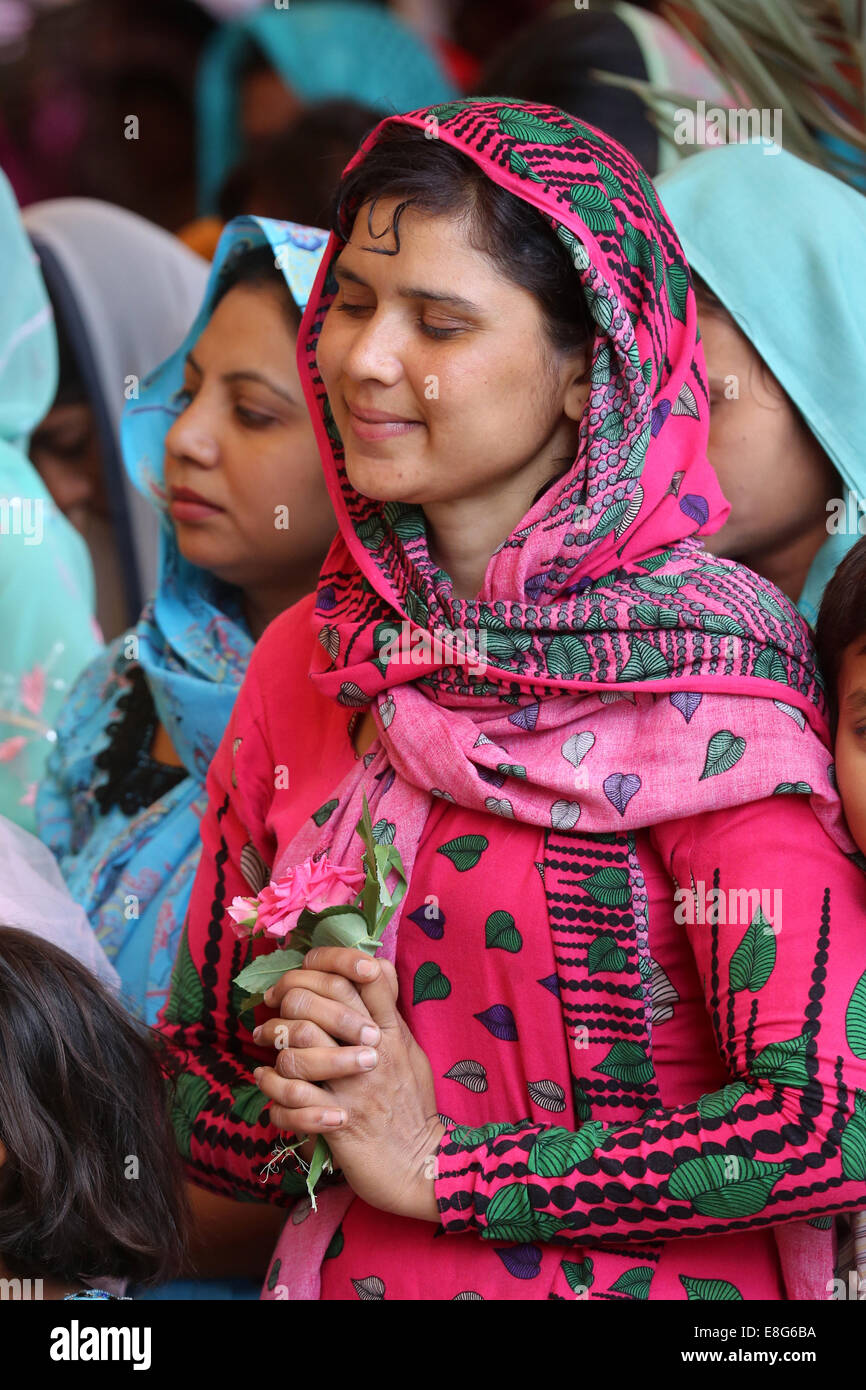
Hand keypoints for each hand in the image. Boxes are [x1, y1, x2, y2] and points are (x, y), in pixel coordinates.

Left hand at [252, 955, 391, 1164]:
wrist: (422, 1165)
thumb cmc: (412, 1107)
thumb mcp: (409, 1051)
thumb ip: (390, 1015)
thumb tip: (373, 971)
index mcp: (394, 1032)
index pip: (366, 975)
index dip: (332, 960)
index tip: (307, 968)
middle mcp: (375, 1053)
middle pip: (325, 1001)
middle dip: (291, 994)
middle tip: (275, 1002)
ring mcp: (354, 1089)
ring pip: (300, 1047)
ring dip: (275, 1042)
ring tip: (265, 1041)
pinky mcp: (337, 1124)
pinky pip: (290, 1098)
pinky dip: (271, 1088)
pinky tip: (267, 1079)